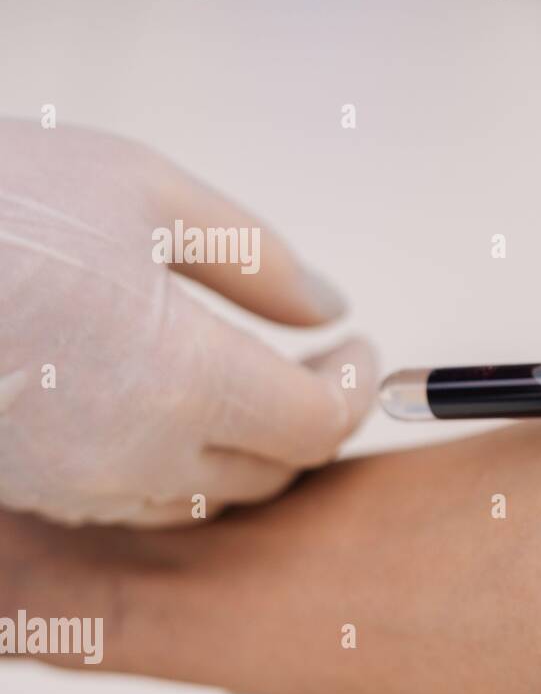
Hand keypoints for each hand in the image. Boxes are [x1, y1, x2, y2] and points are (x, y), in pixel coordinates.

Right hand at [0, 120, 374, 525]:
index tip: (354, 348)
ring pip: (203, 497)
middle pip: (272, 472)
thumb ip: (259, 262)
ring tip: (244, 380)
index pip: (318, 425)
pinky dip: (173, 465)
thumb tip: (328, 307)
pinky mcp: (27, 487)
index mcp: (182, 380)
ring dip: (242, 448)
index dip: (353, 388)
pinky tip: (162, 405)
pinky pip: (132, 501)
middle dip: (306, 417)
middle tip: (310, 361)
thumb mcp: (147, 192)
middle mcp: (135, 455)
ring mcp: (73, 484)